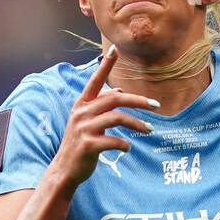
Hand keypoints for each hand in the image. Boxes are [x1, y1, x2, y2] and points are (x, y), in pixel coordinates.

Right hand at [51, 44, 161, 185]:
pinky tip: (127, 148)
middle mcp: (82, 113)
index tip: (115, 49)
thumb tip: (117, 90)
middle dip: (138, 100)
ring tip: (149, 130)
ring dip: (137, 124)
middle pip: (115, 99)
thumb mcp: (86, 121)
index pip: (95, 80)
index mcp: (81, 105)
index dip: (106, 65)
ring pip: (117, 118)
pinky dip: (125, 144)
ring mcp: (84, 129)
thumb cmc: (79, 144)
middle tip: (155, 106)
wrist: (64, 170)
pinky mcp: (88, 145)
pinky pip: (114, 141)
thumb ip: (100, 105)